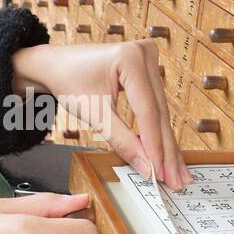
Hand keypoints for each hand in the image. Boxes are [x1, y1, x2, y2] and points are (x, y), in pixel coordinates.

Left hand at [12, 39, 191, 189]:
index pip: (147, 112)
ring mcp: (150, 59)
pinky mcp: (149, 69)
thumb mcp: (94, 114)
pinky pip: (156, 106)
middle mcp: (145, 54)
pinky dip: (158, 131)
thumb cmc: (69, 82)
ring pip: (161, 112)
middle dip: (165, 150)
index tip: (160, 173)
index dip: (154, 146)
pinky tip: (169, 154)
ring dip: (167, 145)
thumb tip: (147, 168)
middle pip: (159, 113)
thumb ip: (122, 141)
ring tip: (177, 174)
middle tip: (176, 180)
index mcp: (131, 58)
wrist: (56, 65)